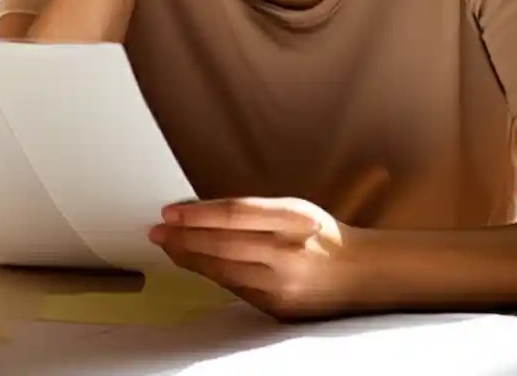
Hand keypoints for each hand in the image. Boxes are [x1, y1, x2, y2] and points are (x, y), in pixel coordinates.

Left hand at [149, 197, 367, 320]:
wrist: (358, 273)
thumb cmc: (320, 235)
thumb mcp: (293, 209)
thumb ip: (251, 211)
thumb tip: (198, 211)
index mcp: (295, 219)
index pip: (235, 213)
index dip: (196, 213)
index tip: (170, 212)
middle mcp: (288, 253)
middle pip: (222, 244)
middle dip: (183, 237)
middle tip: (158, 230)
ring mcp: (281, 285)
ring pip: (222, 270)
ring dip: (189, 258)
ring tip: (169, 246)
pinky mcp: (276, 308)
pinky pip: (234, 288)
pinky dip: (211, 274)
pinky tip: (195, 263)